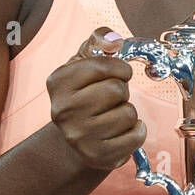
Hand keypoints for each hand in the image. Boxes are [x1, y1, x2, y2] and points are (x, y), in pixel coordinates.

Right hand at [46, 27, 147, 170]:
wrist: (76, 140)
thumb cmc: (84, 95)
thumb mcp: (84, 63)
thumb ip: (98, 42)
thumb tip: (112, 38)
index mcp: (58, 82)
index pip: (104, 65)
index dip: (119, 68)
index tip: (118, 74)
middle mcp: (63, 111)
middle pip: (117, 90)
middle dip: (121, 92)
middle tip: (110, 99)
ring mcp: (79, 136)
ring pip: (128, 113)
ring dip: (127, 112)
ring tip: (112, 116)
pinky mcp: (98, 156)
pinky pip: (136, 134)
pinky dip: (136, 131)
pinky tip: (120, 132)